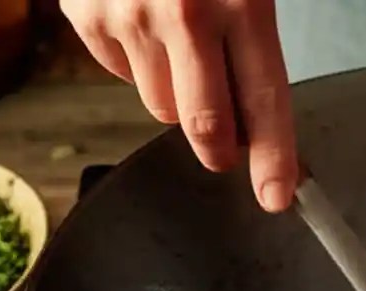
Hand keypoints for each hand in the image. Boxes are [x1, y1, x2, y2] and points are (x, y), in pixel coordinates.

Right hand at [61, 0, 297, 211]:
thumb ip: (252, 38)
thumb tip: (254, 116)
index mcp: (241, 0)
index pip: (264, 100)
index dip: (275, 157)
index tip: (278, 196)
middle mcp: (185, 15)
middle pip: (206, 126)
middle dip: (221, 148)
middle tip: (228, 146)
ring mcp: (129, 17)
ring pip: (161, 107)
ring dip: (178, 96)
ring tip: (183, 48)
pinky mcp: (86, 15)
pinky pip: (120, 75)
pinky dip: (137, 64)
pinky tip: (144, 25)